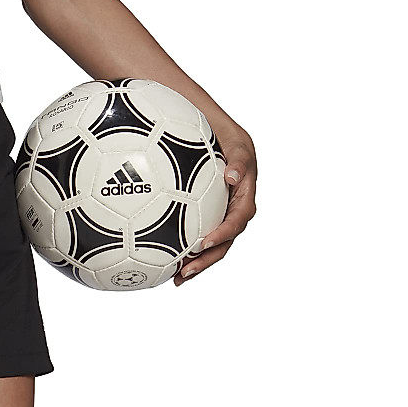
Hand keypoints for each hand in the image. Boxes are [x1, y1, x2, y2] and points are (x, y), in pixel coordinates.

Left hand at [174, 130, 256, 286]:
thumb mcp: (237, 140)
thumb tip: (233, 177)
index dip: (224, 233)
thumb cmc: (223, 132)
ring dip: (194, 263)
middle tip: (186, 272)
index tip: (205, 242)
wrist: (206, 127)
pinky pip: (192, 236)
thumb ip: (239, 158)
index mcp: (244, 195)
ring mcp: (217, 214)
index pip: (238, 220)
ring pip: (209, 244)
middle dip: (206, 260)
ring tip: (176, 278)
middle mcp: (231, 209)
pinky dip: (182, 251)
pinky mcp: (202, 216)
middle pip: (223, 241)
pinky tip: (163, 263)